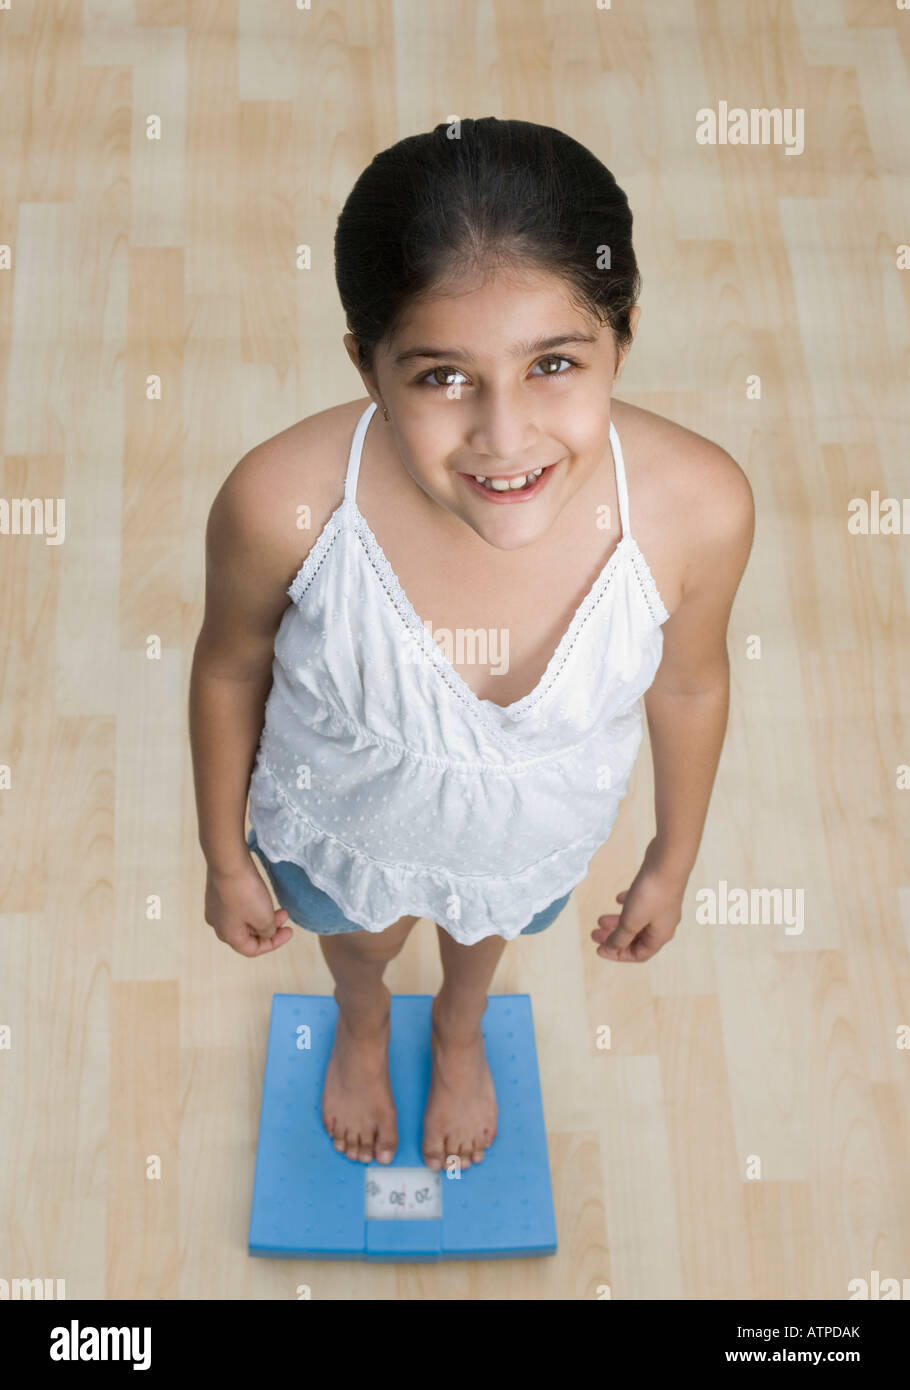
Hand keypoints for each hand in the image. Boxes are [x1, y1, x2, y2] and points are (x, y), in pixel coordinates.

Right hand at [204, 857, 293, 956]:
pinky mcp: (218, 893)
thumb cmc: (245, 893)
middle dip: (269, 927)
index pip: (252, 949)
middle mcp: (218, 924)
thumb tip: (266, 932)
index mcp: (228, 935)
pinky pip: (238, 906)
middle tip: (285, 915)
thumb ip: (268, 932)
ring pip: (244, 919)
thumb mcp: (264, 918)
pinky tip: (262, 896)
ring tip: (278, 906)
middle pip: (248, 934)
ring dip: (263, 916)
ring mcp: (216, 908)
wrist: (228, 862)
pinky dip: (252, 906)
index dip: (273, 944)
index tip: (289, 931)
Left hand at [591, 840, 687, 962]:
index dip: (618, 954)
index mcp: (659, 936)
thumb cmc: (651, 894)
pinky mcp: (658, 892)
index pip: (639, 954)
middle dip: (614, 938)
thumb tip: (611, 948)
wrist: (668, 862)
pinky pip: (640, 904)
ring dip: (618, 922)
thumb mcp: (631, 921)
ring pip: (636, 921)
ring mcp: (661, 907)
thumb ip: (620, 937)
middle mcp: (663, 924)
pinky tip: (618, 899)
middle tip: (595, 933)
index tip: (598, 949)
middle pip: (636, 938)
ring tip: (600, 918)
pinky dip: (627, 904)